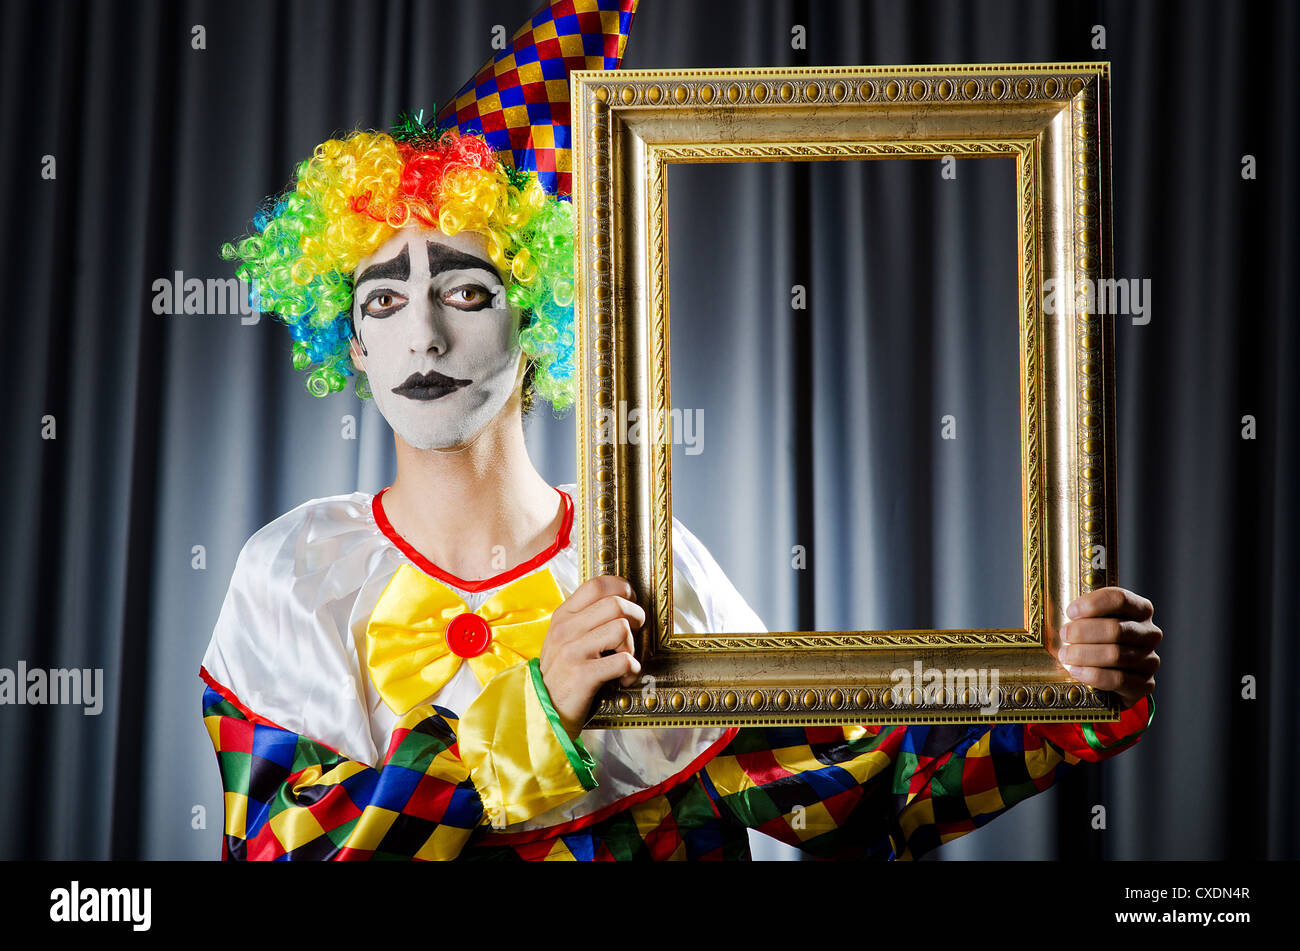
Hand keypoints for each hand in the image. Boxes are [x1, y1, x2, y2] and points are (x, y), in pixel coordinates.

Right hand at [539, 575, 643, 738]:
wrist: (545, 711)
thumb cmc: (562, 674)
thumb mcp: (565, 639)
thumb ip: (586, 619)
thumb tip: (622, 600)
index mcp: (563, 616)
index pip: (597, 584)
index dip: (623, 588)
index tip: (631, 600)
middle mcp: (565, 630)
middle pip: (615, 603)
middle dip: (636, 616)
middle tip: (636, 631)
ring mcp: (572, 651)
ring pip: (621, 629)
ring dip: (632, 647)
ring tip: (624, 660)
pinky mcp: (582, 675)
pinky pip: (623, 661)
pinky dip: (632, 671)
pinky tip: (624, 678)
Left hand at [1058, 586, 1161, 709]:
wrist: (1112, 678)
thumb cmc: (1098, 641)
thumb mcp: (1095, 621)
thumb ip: (1085, 614)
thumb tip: (1062, 613)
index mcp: (1140, 610)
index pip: (1120, 598)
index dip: (1093, 604)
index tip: (1070, 612)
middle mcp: (1150, 633)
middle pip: (1116, 629)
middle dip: (1083, 632)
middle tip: (1064, 635)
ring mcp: (1150, 660)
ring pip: (1115, 655)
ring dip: (1084, 654)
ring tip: (1065, 654)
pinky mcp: (1145, 684)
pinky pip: (1118, 679)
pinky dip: (1093, 675)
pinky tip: (1076, 671)